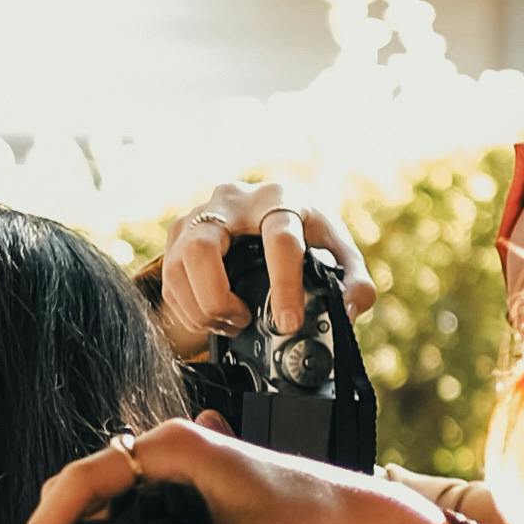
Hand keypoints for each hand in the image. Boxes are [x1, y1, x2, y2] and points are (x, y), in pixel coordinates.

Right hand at [151, 183, 368, 371]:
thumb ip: (354, 278)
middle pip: (204, 248)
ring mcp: (200, 213)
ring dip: (200, 306)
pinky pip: (169, 276)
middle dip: (218, 297)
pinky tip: (210, 318)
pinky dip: (187, 308)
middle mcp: (233, 200)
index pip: (279, 238)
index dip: (284, 284)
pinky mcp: (178, 231)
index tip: (289, 323)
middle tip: (241, 322)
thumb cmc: (304, 232)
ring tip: (227, 324)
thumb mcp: (335, 248)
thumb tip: (351, 308)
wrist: (266, 211)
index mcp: (280, 199)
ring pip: (179, 264)